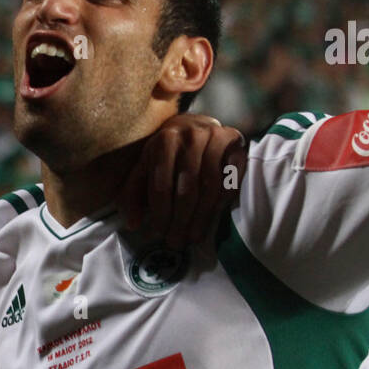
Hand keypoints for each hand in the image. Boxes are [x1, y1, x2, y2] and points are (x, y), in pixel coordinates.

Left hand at [118, 114, 246, 249]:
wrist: (196, 126)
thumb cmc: (166, 153)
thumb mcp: (145, 167)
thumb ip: (134, 193)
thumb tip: (132, 224)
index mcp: (164, 141)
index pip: (161, 185)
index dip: (160, 213)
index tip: (159, 234)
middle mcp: (191, 137)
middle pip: (186, 188)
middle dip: (180, 220)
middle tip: (177, 242)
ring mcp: (216, 138)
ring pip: (210, 186)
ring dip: (201, 216)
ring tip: (194, 237)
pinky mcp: (236, 144)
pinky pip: (231, 178)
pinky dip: (223, 200)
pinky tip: (215, 217)